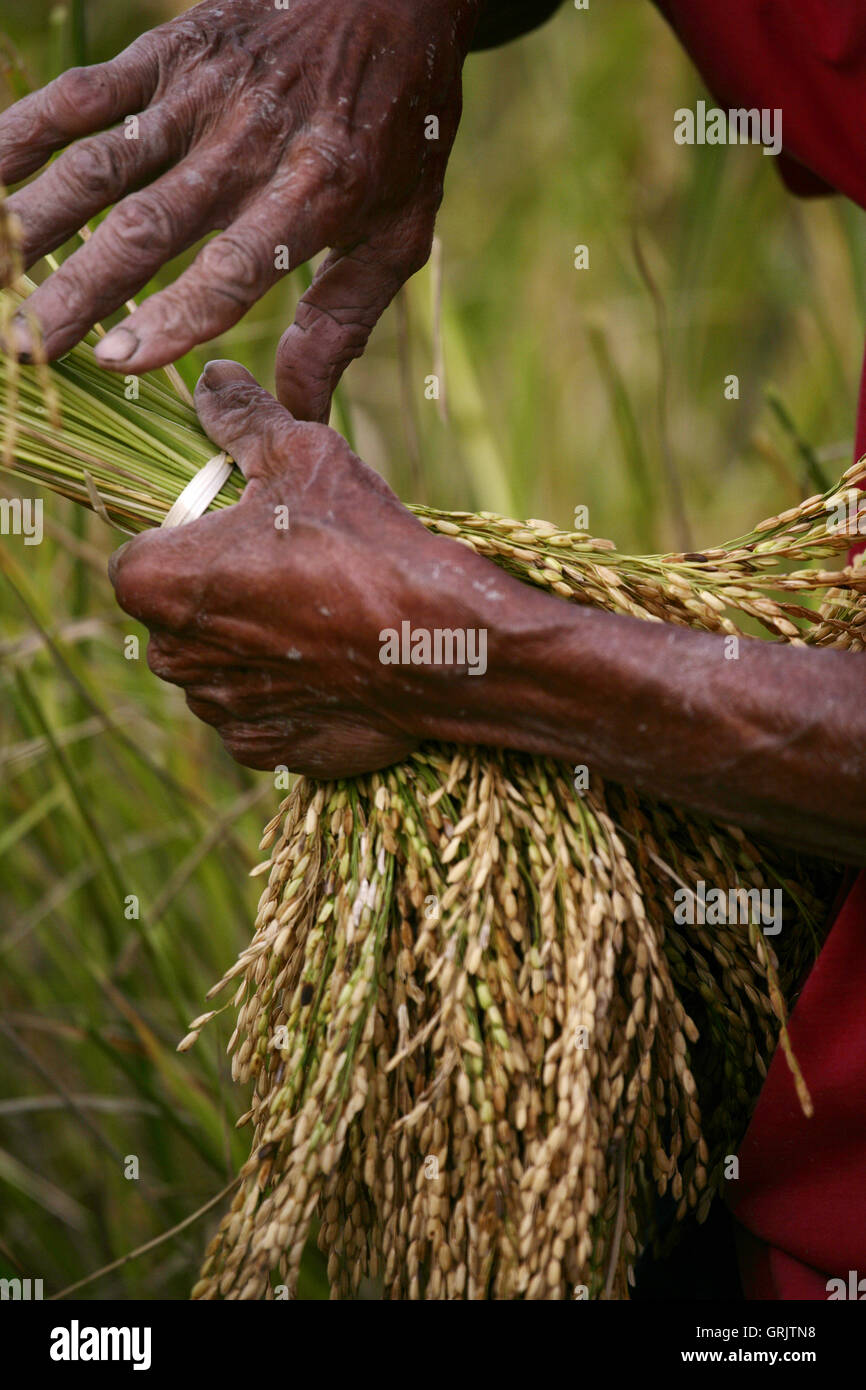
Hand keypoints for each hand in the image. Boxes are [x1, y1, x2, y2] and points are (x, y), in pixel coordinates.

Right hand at [0, 0, 480, 419]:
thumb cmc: (399, 129)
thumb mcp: (400, 230)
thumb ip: (345, 320)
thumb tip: (300, 409)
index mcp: (317, 189)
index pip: (236, 267)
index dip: (175, 316)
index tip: (118, 360)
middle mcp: (249, 142)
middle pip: (149, 227)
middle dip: (80, 291)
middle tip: (24, 346)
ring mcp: (201, 93)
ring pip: (102, 164)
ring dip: (38, 223)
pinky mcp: (167, 53)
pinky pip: (84, 96)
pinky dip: (26, 132)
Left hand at [108, 360, 522, 777]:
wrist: (442, 645)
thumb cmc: (363, 544)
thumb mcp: (302, 455)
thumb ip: (241, 419)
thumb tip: (210, 381)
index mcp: (153, 583)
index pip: (138, 555)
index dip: (186, 538)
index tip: (238, 529)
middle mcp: (171, 657)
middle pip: (177, 614)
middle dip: (220, 590)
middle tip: (289, 564)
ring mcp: (220, 711)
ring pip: (219, 665)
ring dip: (253, 642)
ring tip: (319, 612)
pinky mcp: (267, 749)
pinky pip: (260, 711)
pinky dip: (288, 689)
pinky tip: (333, 662)